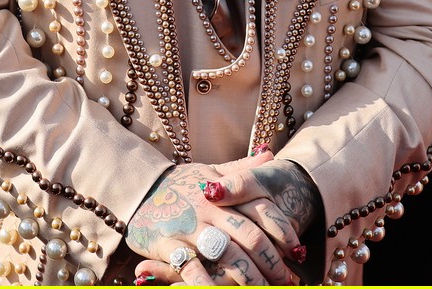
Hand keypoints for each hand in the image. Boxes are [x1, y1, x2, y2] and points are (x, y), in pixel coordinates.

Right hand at [126, 152, 299, 285]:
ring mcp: (189, 226)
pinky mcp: (167, 243)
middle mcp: (209, 208)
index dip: (283, 232)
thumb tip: (270, 155)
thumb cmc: (177, 184)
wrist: (135, 187)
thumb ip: (240, 170)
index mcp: (223, 191)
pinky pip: (192, 268)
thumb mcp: (208, 172)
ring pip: (228, 255)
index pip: (261, 210)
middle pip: (250, 237)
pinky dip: (208, 284)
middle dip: (272, 263)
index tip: (296, 251)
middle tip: (288, 281)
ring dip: (250, 278)